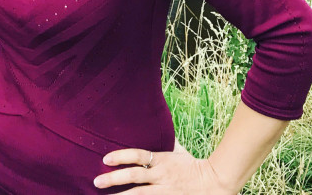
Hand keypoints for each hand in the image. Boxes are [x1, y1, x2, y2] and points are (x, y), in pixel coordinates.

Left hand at [94, 146, 236, 192]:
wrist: (215, 183)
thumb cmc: (194, 165)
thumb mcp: (178, 151)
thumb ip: (165, 142)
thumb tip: (158, 123)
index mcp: (161, 159)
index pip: (136, 155)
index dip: (120, 156)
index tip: (104, 160)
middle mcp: (161, 175)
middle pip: (134, 176)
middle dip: (113, 179)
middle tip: (96, 182)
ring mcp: (165, 191)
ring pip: (139, 194)